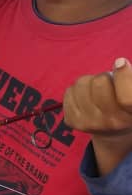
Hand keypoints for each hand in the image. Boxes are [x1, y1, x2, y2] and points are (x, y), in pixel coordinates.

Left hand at [63, 57, 131, 173]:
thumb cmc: (126, 104)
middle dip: (104, 76)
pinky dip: (77, 89)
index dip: (123, 76)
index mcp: (131, 114)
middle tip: (109, 83)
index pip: (127, 98)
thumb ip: (129, 80)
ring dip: (89, 81)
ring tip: (97, 90)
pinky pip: (69, 91)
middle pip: (100, 82)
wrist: (112, 132)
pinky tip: (86, 97)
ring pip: (82, 83)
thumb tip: (119, 64)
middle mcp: (111, 122)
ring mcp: (90, 123)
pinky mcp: (73, 122)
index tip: (120, 63)